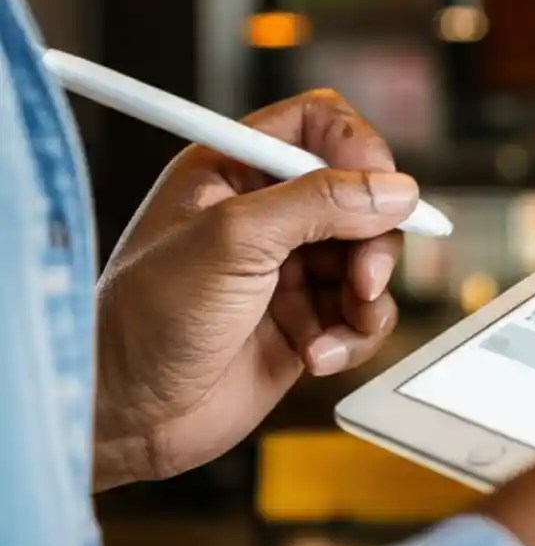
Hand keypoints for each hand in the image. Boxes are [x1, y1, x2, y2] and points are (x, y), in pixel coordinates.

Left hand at [94, 90, 415, 489]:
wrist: (128, 418)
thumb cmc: (146, 320)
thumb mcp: (233, 241)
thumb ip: (318, 203)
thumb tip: (396, 190)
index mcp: (234, 171)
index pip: (320, 127)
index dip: (358, 149)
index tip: (382, 188)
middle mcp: (266, 214)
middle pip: (361, 196)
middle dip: (372, 239)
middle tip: (363, 277)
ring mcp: (289, 269)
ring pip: (371, 258)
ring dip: (366, 296)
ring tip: (337, 326)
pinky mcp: (306, 321)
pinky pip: (363, 313)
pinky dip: (353, 336)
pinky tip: (316, 355)